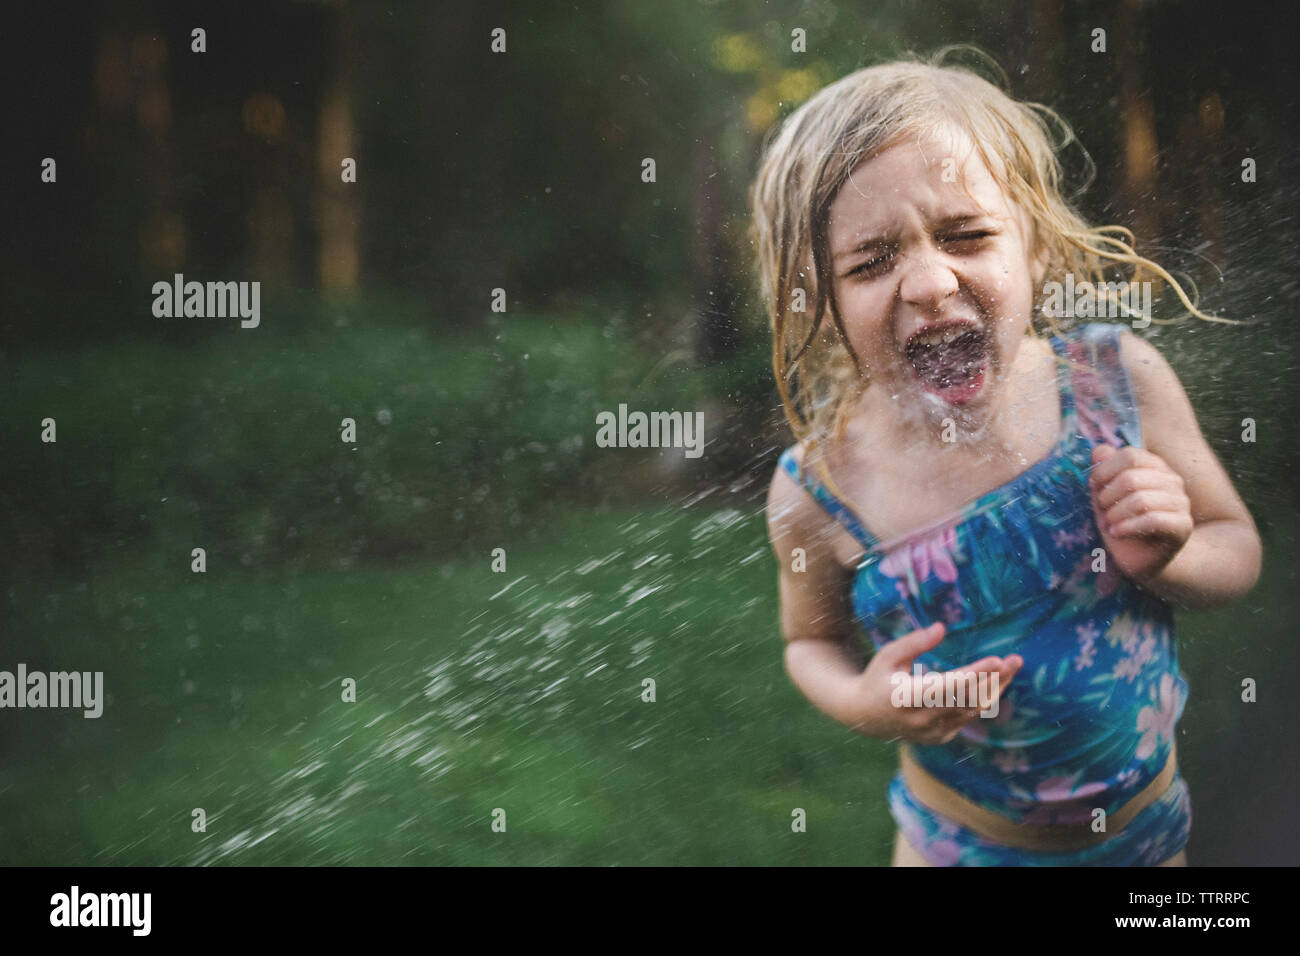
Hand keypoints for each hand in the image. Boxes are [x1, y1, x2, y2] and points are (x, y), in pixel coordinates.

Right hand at [847, 622, 1021, 743]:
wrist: (865, 716)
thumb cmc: (878, 678)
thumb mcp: (888, 655)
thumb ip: (915, 642)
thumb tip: (942, 628)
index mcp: (906, 697)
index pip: (948, 686)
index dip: (974, 674)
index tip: (997, 660)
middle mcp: (922, 719)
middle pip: (968, 699)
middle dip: (995, 679)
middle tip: (1015, 660)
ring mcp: (932, 732)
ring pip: (973, 711)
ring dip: (995, 689)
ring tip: (1011, 668)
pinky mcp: (940, 737)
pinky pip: (968, 718)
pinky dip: (983, 701)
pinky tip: (996, 683)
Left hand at [1089, 444, 1193, 582]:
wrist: (1142, 557)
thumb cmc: (1122, 522)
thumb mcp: (1105, 496)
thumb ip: (1102, 472)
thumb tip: (1099, 450)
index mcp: (1155, 467)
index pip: (1130, 455)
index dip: (1105, 470)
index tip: (1094, 486)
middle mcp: (1172, 481)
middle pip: (1131, 478)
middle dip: (1107, 496)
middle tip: (1102, 511)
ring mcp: (1181, 503)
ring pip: (1140, 500)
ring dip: (1115, 514)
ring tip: (1110, 524)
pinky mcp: (1183, 526)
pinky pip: (1152, 520)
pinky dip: (1127, 527)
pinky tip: (1117, 532)